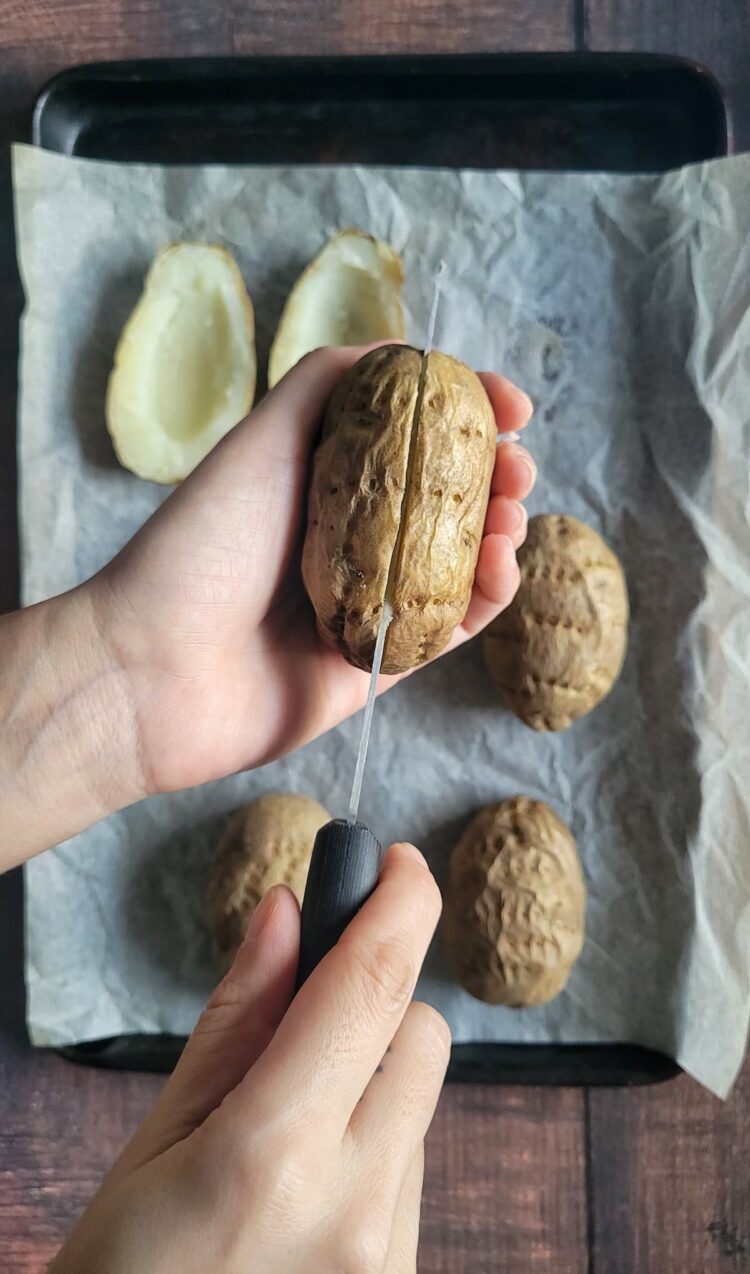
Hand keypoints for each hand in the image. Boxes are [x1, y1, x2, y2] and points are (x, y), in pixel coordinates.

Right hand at [51, 843, 447, 1273]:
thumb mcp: (154, 1142)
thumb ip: (236, 1019)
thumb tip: (287, 913)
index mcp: (272, 1152)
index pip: (370, 987)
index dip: (398, 903)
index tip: (398, 863)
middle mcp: (354, 1208)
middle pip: (424, 1036)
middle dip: (376, 1004)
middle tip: (308, 1021)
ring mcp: (387, 1261)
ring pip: (421, 1109)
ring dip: (372, 1087)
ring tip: (284, 1141)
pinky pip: (413, 1177)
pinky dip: (374, 1153)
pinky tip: (305, 1197)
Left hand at [93, 344, 534, 796]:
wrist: (159, 668)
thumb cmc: (203, 544)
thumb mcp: (261, 437)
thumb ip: (326, 384)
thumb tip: (402, 352)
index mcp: (326, 480)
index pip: (418, 437)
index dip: (470, 416)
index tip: (509, 404)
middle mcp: (354, 536)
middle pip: (450, 497)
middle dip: (497, 474)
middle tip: (518, 466)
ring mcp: (373, 601)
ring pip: (462, 561)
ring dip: (501, 530)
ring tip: (509, 515)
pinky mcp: (385, 661)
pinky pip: (455, 626)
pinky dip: (491, 595)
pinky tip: (501, 564)